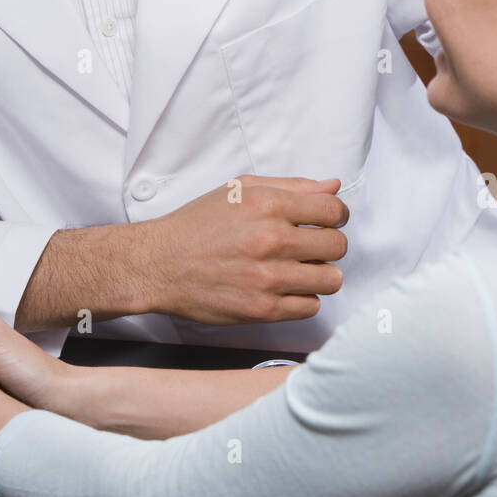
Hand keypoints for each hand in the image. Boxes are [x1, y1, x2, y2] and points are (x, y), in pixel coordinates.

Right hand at [137, 175, 348, 323]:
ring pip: (331, 279)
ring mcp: (269, 277)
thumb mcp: (240, 190)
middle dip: (328, 244)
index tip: (326, 221)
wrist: (159, 264)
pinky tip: (283, 287)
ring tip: (298, 269)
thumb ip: (291, 186)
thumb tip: (334, 187)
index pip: (334, 210)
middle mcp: (272, 239)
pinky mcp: (263, 310)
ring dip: (319, 274)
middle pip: (338, 245)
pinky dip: (302, 298)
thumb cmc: (197, 224)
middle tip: (309, 246)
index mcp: (268, 204)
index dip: (336, 215)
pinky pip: (311, 306)